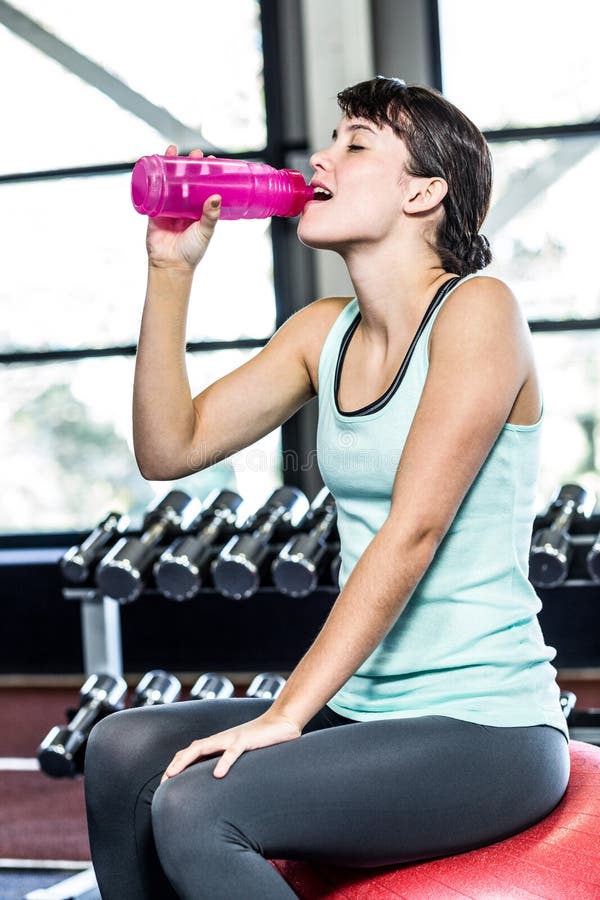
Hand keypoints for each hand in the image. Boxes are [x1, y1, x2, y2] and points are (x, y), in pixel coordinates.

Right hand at [145, 144, 220, 271]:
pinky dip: (151, 178)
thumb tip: (216, 197)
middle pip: (186, 179)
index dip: (206, 173)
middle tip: (195, 153)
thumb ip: (210, 216)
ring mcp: (168, 206)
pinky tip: (153, 164)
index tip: (211, 160)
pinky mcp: (154, 210)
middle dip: (189, 165)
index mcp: (198, 210)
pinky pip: (151, 191)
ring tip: (173, 151)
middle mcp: (184, 206)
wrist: (170, 265)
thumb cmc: (191, 251)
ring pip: (169, 182)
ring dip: (170, 165)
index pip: (203, 186)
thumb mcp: (205, 232)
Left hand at [161, 710, 300, 781]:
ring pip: (203, 746)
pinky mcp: (247, 740)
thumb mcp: (243, 754)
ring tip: (173, 774)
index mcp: (219, 743)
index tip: (165, 784)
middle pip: (191, 749)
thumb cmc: (263, 741)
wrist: (282, 722)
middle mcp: (221, 739)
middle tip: (162, 783)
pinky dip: (224, 762)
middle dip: (174, 764)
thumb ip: (231, 763)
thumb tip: (220, 783)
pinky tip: (218, 774)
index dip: (176, 765)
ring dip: (186, 760)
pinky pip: (233, 751)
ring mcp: (232, 738)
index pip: (191, 752)